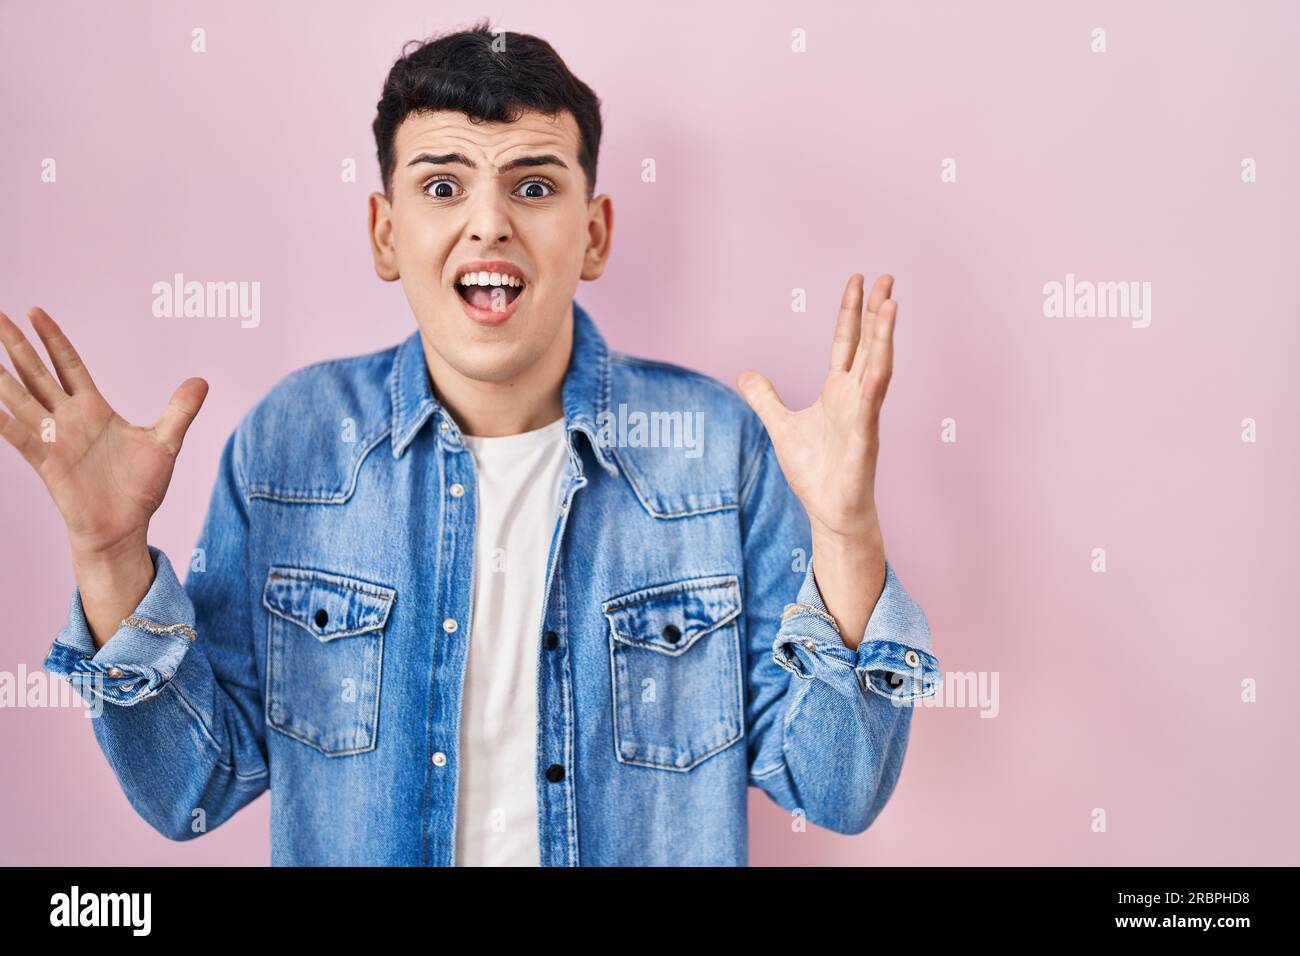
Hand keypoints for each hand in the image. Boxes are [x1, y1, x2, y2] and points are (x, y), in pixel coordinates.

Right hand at [0, 307, 207, 559]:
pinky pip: (18, 435)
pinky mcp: (47, 462)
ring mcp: (54, 439)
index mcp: (93, 409)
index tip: (35, 311)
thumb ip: (179, 411)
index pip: (68, 364)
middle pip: (36, 372)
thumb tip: (201, 381)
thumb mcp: (165, 443)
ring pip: (20, 397)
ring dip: (1, 374)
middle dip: (15, 344)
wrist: (125, 528)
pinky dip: (2, 420)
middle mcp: (68, 419)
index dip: (52, 339)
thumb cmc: (140, 488)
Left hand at [736, 274, 897, 647]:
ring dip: (884, 337)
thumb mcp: (780, 426)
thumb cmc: (815, 472)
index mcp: (838, 391)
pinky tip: (880, 359)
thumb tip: (745, 374)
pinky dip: (876, 380)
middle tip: (887, 277)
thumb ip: (765, 399)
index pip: (846, 342)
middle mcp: (856, 397)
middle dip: (877, 312)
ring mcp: (864, 416)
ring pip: (877, 367)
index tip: (858, 279)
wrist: (830, 512)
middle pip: (869, 345)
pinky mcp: (865, 439)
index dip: (851, 311)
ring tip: (891, 303)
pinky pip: (872, 405)